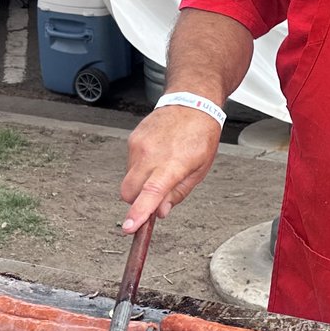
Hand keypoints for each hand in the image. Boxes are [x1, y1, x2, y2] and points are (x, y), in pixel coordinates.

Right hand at [120, 105, 221, 232]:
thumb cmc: (201, 135)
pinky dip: (140, 168)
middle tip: (155, 197)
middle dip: (137, 202)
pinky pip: (130, 164)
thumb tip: (161, 211)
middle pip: (129, 192)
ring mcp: (139, 146)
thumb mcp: (199, 170)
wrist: (192, 103)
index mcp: (173, 164)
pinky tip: (157, 156)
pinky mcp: (132, 139)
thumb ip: (178, 194)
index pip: (151, 193)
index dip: (138, 213)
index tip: (129, 227)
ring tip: (162, 167)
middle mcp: (152, 154)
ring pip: (129, 179)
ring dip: (140, 183)